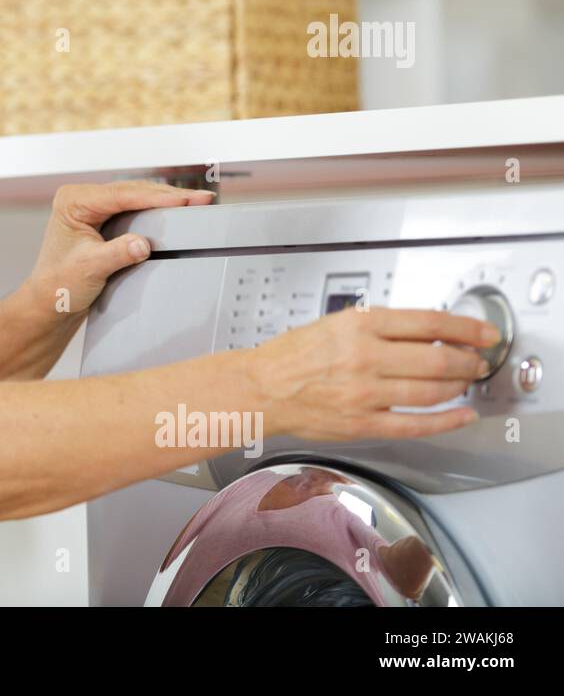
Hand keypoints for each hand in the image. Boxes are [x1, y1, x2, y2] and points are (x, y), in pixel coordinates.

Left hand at [23, 180, 215, 316]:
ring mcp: (95, 207)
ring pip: (138, 198)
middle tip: (203, 199)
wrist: (50, 304)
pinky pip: (137, 210)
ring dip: (167, 201)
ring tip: (198, 202)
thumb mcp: (89, 269)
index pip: (122, 194)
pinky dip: (158, 211)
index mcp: (73, 201)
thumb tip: (143, 244)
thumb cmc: (58, 286)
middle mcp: (83, 198)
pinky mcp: (105, 220)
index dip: (156, 197)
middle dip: (169, 196)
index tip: (185, 201)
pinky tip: (178, 212)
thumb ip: (116, 254)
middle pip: (133, 191)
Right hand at [247, 306, 497, 439]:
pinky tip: (460, 415)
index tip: (483, 333)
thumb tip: (429, 335)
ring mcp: (366, 392)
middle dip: (468, 361)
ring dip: (458, 386)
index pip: (429, 322)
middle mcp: (365, 356)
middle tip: (477, 361)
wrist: (262, 387)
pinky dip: (447, 421)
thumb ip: (381, 328)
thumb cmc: (293, 356)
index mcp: (359, 324)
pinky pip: (416, 424)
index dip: (466, 328)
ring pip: (432, 390)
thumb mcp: (337, 324)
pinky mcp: (364, 422)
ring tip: (465, 382)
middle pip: (439, 358)